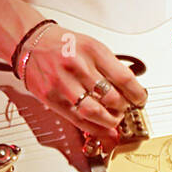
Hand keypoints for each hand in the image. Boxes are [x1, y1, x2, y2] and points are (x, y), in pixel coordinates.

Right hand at [17, 25, 146, 152]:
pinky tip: (102, 129)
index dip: (137, 94)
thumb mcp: (92, 46)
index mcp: (92, 51)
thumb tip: (130, 90)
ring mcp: (63, 83)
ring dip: (110, 121)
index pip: (124, 78)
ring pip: (94, 112)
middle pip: (111, 97)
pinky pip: (77, 119)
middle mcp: (78, 66)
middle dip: (123, 108)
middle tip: (125, 109)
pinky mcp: (51, 98)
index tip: (140, 99)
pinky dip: (94, 128)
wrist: (32, 42)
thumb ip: (110, 66)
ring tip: (114, 119)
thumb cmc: (63, 44)